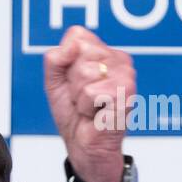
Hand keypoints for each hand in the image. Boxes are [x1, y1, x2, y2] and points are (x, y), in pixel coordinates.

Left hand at [43, 25, 135, 181]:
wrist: (83, 145)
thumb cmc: (74, 114)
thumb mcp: (54, 82)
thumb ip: (55, 58)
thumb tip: (71, 44)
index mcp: (104, 52)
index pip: (77, 36)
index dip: (66, 63)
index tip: (72, 82)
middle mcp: (120, 60)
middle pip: (80, 53)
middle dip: (72, 81)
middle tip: (81, 97)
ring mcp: (126, 76)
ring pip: (86, 72)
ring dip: (79, 96)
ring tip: (89, 106)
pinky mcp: (127, 95)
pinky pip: (92, 92)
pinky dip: (87, 107)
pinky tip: (97, 114)